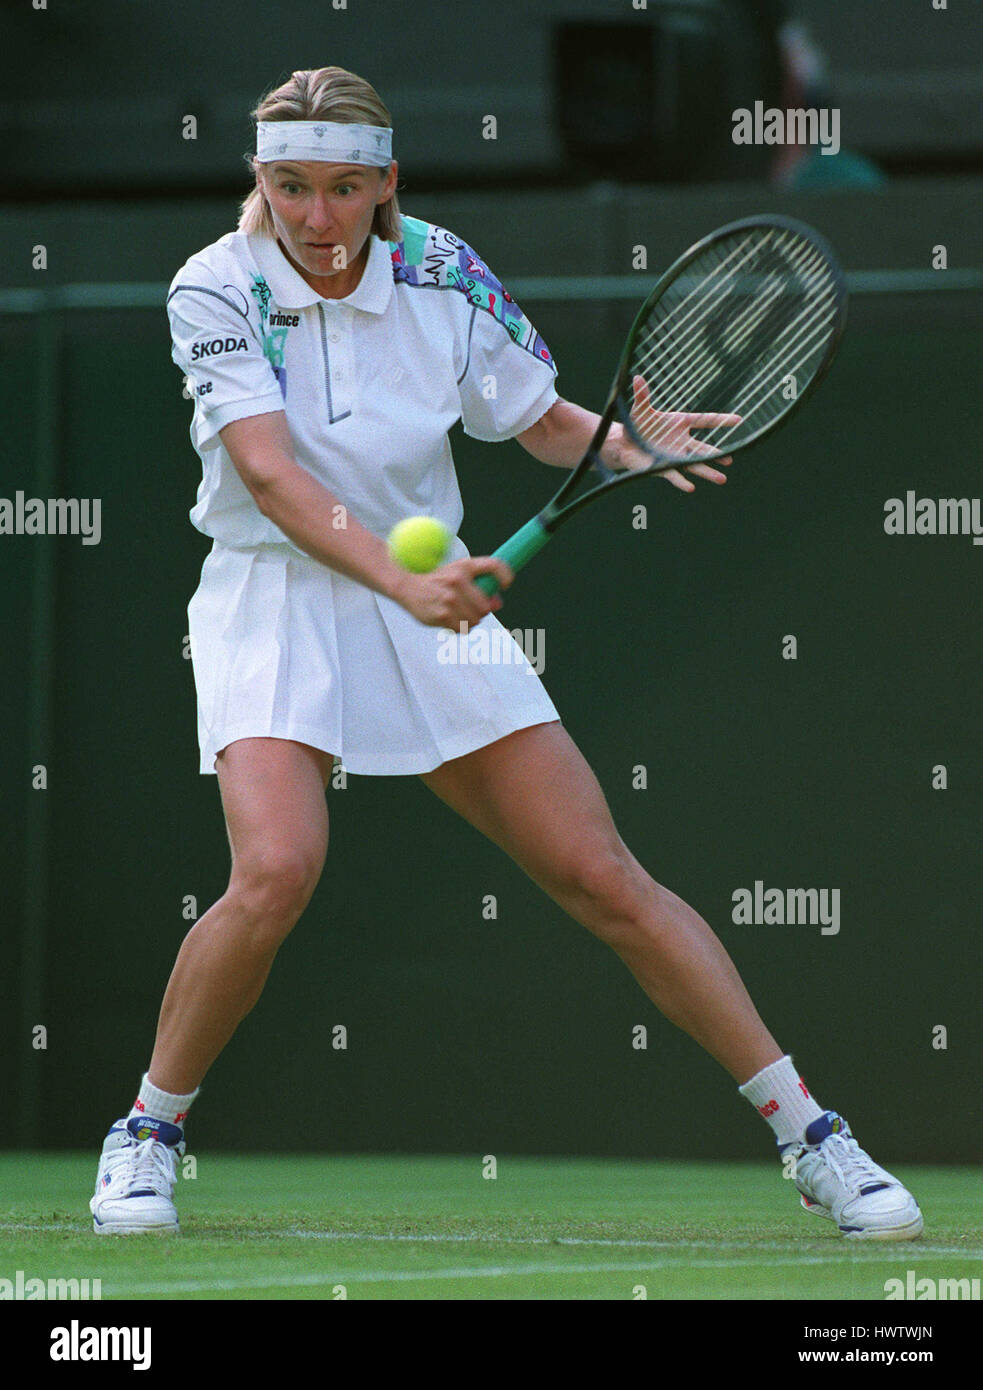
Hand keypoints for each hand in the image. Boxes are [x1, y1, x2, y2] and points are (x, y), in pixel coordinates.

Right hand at [393, 556, 513, 630]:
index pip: (495, 566)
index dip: (506, 575)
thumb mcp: (457, 574)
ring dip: (470, 620)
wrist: (406, 585)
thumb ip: (480, 586)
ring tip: (457, 612)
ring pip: (476, 619)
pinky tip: (449, 618)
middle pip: (486, 606)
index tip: (506, 584)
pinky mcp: (442, 615)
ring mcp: (449, 599)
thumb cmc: (437, 580)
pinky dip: (459, 627)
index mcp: (464, 567)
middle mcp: (458, 581)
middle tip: (470, 607)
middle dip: (482, 610)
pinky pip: (463, 628)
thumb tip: (498, 604)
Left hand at [618, 375, 741, 492]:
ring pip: (694, 465)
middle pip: (703, 450)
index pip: (705, 421)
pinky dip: (681, 481)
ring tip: (722, 479)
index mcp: (681, 423)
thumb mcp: (640, 409)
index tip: (739, 420)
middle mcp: (681, 441)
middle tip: (731, 459)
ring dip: (707, 472)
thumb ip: (642, 396)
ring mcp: (673, 456)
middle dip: (717, 455)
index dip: (721, 420)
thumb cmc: (636, 423)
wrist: (624, 442)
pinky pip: (674, 475)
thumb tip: (637, 377)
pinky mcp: (662, 467)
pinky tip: (691, 488)